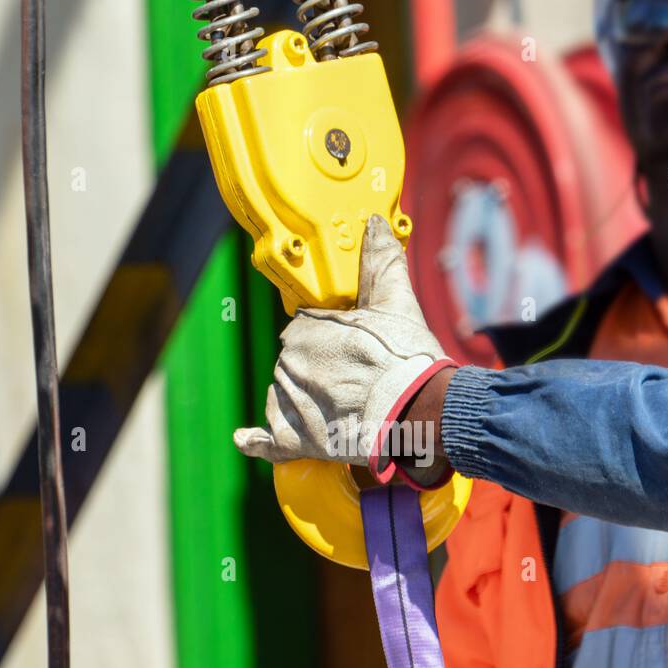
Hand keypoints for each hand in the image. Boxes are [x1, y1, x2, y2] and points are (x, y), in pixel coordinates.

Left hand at [234, 216, 455, 483]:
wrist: (421, 412)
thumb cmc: (408, 359)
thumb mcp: (396, 302)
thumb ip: (380, 263)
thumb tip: (375, 225)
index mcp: (306, 329)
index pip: (307, 328)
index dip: (332, 338)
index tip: (352, 347)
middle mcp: (290, 364)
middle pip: (297, 363)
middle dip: (321, 368)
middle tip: (357, 378)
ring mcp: (291, 403)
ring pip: (287, 395)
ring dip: (306, 398)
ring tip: (344, 405)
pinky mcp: (299, 440)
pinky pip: (268, 441)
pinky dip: (258, 441)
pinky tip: (246, 438)